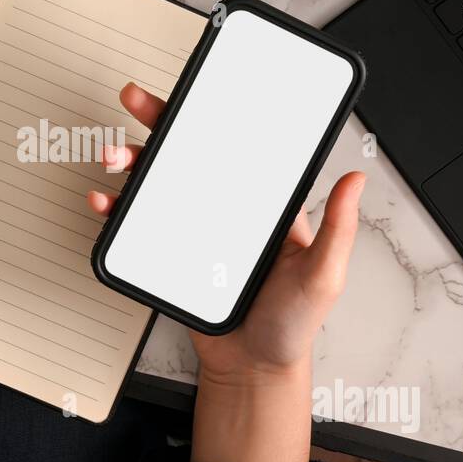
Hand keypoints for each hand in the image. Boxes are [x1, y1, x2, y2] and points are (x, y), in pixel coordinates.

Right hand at [89, 83, 364, 461]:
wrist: (252, 369)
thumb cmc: (293, 324)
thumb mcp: (324, 275)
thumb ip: (338, 229)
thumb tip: (356, 181)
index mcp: (262, 204)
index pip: (235, 146)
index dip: (212, 114)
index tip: (195, 92)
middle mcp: (226, 209)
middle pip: (187, 153)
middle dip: (158, 122)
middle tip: (138, 102)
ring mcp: (193, 229)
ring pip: (156, 182)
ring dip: (131, 162)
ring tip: (115, 160)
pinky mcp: (167, 254)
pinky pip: (136, 225)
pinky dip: (116, 209)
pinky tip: (106, 203)